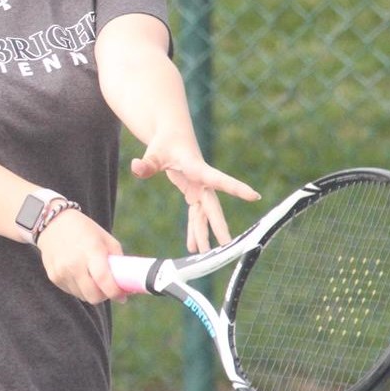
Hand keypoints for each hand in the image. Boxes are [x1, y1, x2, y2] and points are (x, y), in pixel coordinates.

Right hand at [35, 209, 125, 303]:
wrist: (53, 222)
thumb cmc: (85, 230)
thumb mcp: (106, 239)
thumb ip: (118, 262)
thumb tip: (127, 288)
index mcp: (91, 251)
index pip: (104, 281)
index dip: (116, 293)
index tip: (122, 295)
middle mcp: (74, 263)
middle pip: (93, 296)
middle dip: (104, 296)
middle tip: (108, 289)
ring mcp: (61, 271)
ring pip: (83, 296)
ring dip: (91, 292)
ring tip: (92, 277)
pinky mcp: (53, 277)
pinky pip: (71, 291)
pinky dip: (79, 288)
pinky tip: (79, 273)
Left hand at [130, 137, 259, 252]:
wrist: (172, 136)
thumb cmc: (165, 142)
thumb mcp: (154, 152)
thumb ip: (147, 163)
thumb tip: (136, 166)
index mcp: (197, 168)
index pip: (218, 179)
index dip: (236, 188)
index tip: (254, 196)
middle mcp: (201, 181)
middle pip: (212, 206)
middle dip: (219, 226)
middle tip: (227, 245)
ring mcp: (199, 188)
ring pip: (203, 215)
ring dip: (203, 233)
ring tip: (204, 254)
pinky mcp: (193, 193)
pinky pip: (195, 215)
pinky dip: (194, 229)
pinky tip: (193, 246)